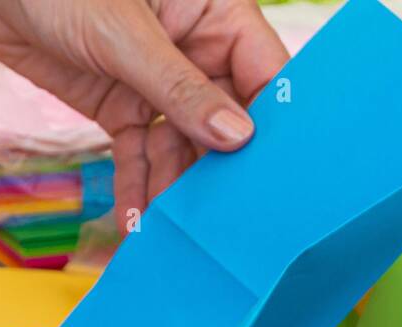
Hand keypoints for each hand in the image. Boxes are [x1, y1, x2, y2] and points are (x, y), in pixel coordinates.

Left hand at [0, 0, 287, 227]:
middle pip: (227, 122)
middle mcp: (196, 51)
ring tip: (180, 230)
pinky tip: (140, 220)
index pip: (266, 77)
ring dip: (178, 188)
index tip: (280, 176)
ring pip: (182, 147)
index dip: (276, 126)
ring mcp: (158, 82)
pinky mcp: (121, 105)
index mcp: (217, 16)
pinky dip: (137, 187)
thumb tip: (237, 137)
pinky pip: (139, 154)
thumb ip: (179, 88)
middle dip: (225, 170)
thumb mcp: (123, 31)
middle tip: (232, 219)